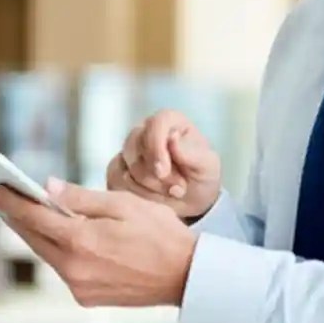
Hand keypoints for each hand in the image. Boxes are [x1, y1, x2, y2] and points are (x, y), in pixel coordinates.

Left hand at [0, 179, 196, 307]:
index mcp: (81, 240)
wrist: (186, 275)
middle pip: (34, 238)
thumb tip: (49, 188)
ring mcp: (79, 287)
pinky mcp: (87, 298)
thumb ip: (82, 198)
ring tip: (25, 214)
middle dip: (17, 217)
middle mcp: (74, 268)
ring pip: (47, 255)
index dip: (12, 201)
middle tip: (2, 198)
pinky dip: (57, 251)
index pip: (35, 216)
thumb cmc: (160, 233)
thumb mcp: (123, 204)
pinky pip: (64, 270)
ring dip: (36, 234)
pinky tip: (55, 237)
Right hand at [106, 110, 222, 219]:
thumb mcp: (207, 166)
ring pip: (124, 167)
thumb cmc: (201, 176)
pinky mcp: (117, 170)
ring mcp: (129, 150)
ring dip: (149, 188)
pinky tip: (154, 198)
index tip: (163, 171)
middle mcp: (145, 130)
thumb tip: (172, 138)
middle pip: (134, 145)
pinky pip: (116, 181)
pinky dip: (136, 194)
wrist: (192, 201)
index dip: (156, 147)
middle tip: (177, 189)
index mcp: (170, 121)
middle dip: (154, 175)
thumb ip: (192, 153)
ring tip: (171, 193)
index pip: (156, 123)